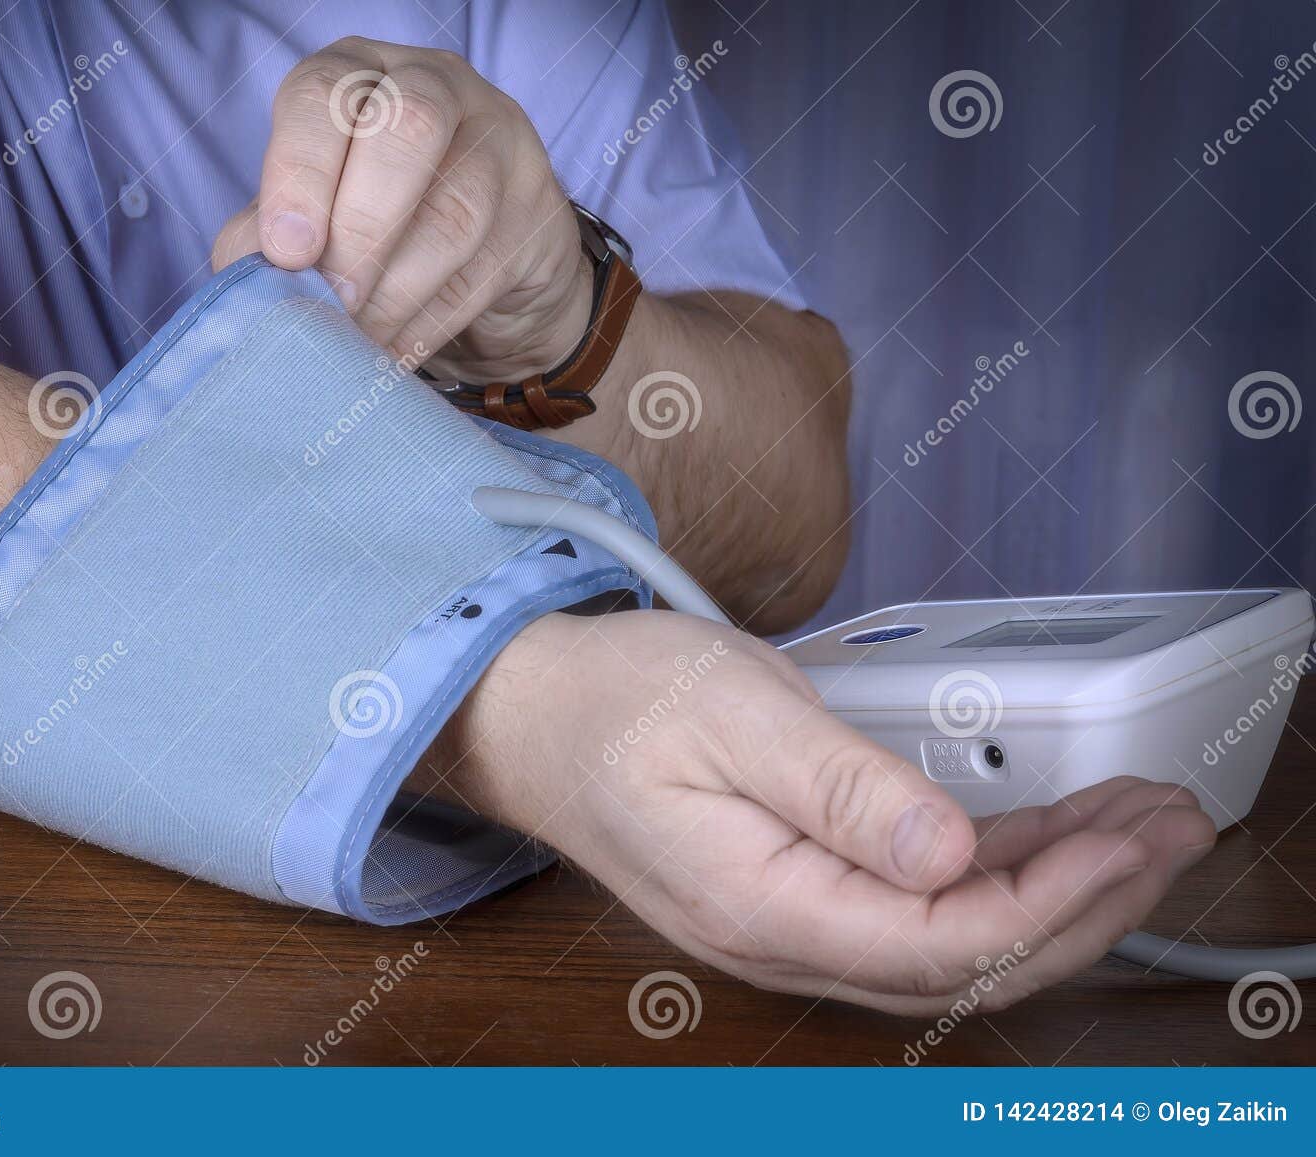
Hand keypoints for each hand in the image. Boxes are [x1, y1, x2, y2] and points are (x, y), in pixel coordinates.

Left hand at [212, 37, 592, 382]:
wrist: (490, 262)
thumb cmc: (381, 223)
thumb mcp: (315, 212)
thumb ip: (271, 230)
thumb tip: (244, 267)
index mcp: (361, 73)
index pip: (326, 94)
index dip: (300, 172)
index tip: (285, 251)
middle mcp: (436, 87)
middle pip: (407, 130)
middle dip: (361, 226)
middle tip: (333, 298)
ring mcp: (501, 145)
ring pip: (455, 209)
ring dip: (397, 289)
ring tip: (357, 341)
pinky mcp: (539, 212)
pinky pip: (484, 272)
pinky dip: (428, 325)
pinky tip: (391, 357)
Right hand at [429, 610, 1216, 1013]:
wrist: (532, 717)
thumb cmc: (615, 703)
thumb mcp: (731, 715)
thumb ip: (842, 790)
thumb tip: (949, 857)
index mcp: (763, 906)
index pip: (945, 944)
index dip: (1053, 898)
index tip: (1128, 835)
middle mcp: (783, 942)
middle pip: (968, 965)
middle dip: (1086, 904)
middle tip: (1172, 830)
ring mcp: (790, 927)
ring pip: (954, 946)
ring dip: (1055, 892)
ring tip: (1139, 826)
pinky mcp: (799, 896)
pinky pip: (919, 912)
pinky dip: (998, 877)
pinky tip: (1050, 835)